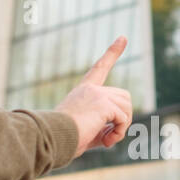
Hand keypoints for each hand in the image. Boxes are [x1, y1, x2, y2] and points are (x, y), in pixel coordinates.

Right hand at [55, 36, 132, 155]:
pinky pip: (123, 119)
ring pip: (127, 108)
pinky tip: (106, 141)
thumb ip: (102, 126)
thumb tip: (118, 130)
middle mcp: (91, 89)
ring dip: (122, 127)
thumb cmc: (63, 139)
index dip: (113, 52)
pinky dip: (119, 133)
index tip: (123, 38)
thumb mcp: (86, 129)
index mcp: (84, 91)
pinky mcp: (103, 104)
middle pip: (124, 97)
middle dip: (123, 118)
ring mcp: (97, 94)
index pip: (100, 68)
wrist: (52, 138)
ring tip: (107, 140)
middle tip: (110, 136)